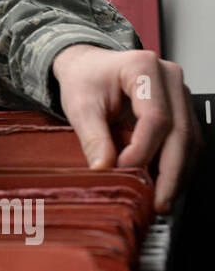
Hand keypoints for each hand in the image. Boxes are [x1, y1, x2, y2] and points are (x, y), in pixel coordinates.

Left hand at [51, 44, 202, 213]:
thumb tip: (104, 170)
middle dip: (171, 174)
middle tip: (159, 202)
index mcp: (144, 68)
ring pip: (190, 140)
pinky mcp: (181, 110)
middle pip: (181, 132)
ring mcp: (180, 94)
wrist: (89, 67)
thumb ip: (93, 138)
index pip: (156, 118)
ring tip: (161, 199)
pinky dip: (177, 166)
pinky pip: (187, 141)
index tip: (122, 170)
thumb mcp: (80, 106)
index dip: (142, 150)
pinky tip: (163, 185)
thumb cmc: (86, 79)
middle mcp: (170, 78)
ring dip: (178, 174)